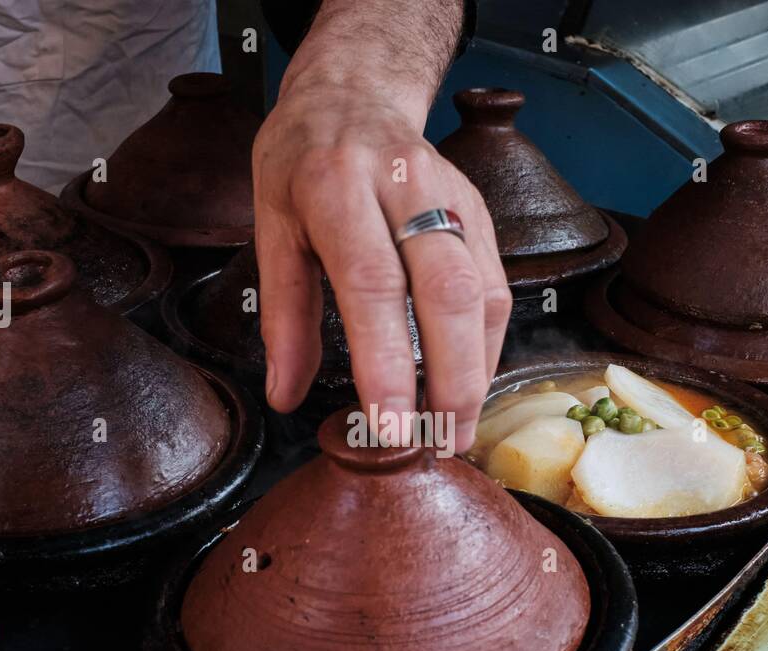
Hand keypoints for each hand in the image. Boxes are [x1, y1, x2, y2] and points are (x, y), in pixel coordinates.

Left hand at [251, 81, 510, 451]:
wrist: (355, 89)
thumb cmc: (303, 161)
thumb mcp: (270, 225)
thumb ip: (282, 314)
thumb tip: (286, 395)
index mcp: (336, 188)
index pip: (371, 284)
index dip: (385, 362)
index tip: (389, 426)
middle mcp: (404, 188)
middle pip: (447, 291)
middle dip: (452, 379)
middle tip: (439, 443)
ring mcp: (452, 198)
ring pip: (483, 292)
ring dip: (478, 371)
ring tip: (456, 429)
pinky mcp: (480, 213)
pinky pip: (496, 288)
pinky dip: (487, 347)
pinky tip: (470, 385)